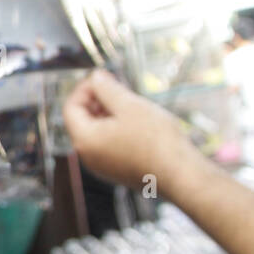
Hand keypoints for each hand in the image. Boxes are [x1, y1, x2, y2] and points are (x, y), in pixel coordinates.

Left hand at [62, 70, 199, 192]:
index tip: (103, 78)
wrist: (182, 175)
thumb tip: (95, 77)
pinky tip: (137, 122)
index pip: (71, 107)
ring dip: (108, 114)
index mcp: (84, 140)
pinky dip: (116, 129)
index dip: (85, 88)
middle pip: (82, 120)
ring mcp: (102, 166)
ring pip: (96, 132)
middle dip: (96, 100)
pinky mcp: (117, 171)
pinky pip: (108, 145)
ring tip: (130, 103)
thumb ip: (107, 89)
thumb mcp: (129, 105)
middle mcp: (87, 156)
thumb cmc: (156, 141)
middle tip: (118, 87)